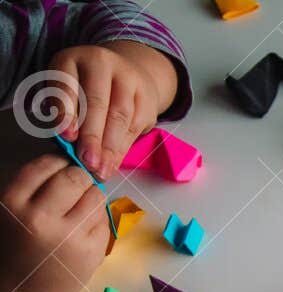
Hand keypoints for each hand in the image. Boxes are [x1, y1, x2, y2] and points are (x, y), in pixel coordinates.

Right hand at [0, 156, 109, 291]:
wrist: (27, 291)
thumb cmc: (20, 245)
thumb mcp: (13, 211)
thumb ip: (34, 188)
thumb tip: (69, 159)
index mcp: (13, 203)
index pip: (45, 166)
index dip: (59, 163)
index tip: (62, 170)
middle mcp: (40, 218)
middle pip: (75, 178)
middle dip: (80, 178)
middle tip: (76, 188)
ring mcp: (69, 236)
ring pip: (95, 196)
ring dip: (91, 197)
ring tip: (79, 210)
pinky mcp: (91, 251)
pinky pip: (103, 219)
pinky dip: (97, 220)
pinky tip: (83, 230)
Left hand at [48, 41, 177, 176]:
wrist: (125, 74)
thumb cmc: (85, 89)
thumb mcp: (66, 92)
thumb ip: (63, 113)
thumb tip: (69, 146)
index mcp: (71, 58)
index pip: (66, 84)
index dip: (66, 111)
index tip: (67, 137)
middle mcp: (101, 63)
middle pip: (96, 101)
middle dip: (91, 136)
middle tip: (87, 161)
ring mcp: (127, 78)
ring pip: (120, 115)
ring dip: (110, 146)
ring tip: (101, 168)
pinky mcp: (146, 97)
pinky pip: (135, 125)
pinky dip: (122, 147)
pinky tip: (113, 162)